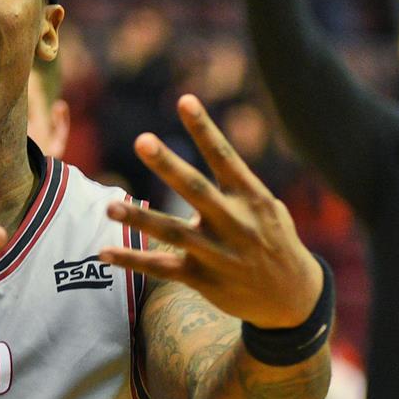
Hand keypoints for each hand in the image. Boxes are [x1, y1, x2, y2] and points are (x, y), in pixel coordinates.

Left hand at [102, 95, 323, 329]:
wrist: (293, 298)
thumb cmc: (275, 242)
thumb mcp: (269, 209)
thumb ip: (238, 187)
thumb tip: (215, 158)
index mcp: (251, 197)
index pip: (225, 156)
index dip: (204, 129)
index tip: (184, 100)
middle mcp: (234, 222)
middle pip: (195, 189)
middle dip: (168, 165)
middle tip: (142, 140)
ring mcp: (218, 253)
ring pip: (172, 233)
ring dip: (139, 218)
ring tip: (109, 205)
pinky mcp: (204, 280)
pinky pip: (162, 269)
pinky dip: (132, 261)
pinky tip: (105, 253)